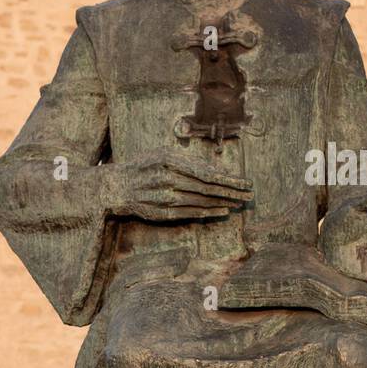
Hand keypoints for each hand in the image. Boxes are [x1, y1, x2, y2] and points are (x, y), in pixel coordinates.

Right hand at [104, 154, 252, 222]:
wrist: (117, 187)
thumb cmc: (143, 167)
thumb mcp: (162, 154)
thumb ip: (187, 160)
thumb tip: (216, 170)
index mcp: (168, 162)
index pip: (206, 172)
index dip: (228, 179)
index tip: (245, 181)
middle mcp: (167, 180)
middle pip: (207, 188)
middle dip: (231, 192)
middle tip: (249, 194)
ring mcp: (164, 199)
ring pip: (201, 202)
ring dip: (223, 203)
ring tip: (240, 202)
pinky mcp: (162, 213)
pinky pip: (191, 213)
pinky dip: (209, 212)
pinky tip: (223, 211)